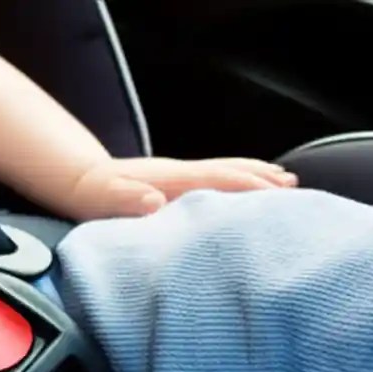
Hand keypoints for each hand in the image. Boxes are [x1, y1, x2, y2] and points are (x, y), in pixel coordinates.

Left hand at [63, 157, 298, 220]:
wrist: (77, 178)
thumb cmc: (90, 194)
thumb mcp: (101, 199)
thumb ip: (126, 200)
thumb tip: (154, 202)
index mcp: (168, 179)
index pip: (215, 179)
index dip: (246, 186)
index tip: (276, 196)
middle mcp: (179, 172)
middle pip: (229, 171)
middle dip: (262, 179)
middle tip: (295, 190)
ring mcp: (179, 174)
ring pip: (226, 170)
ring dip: (256, 175)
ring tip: (288, 183)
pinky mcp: (176, 181)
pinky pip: (216, 176)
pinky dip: (239, 177)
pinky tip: (251, 184)